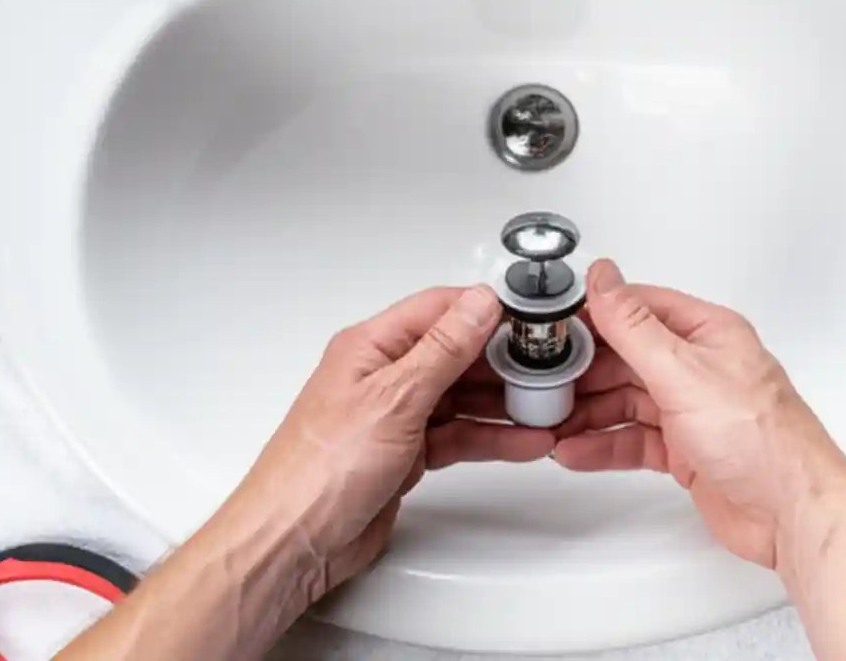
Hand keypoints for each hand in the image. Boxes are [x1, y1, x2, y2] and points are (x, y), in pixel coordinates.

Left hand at [238, 285, 553, 601]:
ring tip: (547, 406)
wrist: (295, 542)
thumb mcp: (394, 398)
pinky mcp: (406, 454)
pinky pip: (458, 435)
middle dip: (503, 360)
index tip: (529, 318)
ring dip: (504, 403)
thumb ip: (443, 350)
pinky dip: (491, 438)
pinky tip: (523, 441)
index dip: (486, 310)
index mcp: (371, 347)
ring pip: (462, 397)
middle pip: (456, 353)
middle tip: (550, 367)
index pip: (439, 309)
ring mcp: (395, 416)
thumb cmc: (318, 471)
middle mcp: (383, 376)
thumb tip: (478, 303)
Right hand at [554, 260, 845, 569]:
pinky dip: (603, 445)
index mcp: (706, 333)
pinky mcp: (686, 450)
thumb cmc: (761, 439)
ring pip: (625, 401)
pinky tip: (574, 451)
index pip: (638, 308)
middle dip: (582, 371)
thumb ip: (635, 326)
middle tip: (541, 382)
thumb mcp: (683, 372)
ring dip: (586, 412)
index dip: (593, 315)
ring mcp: (692, 409)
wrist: (791, 511)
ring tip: (549, 422)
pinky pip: (633, 439)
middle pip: (626, 357)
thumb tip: (604, 278)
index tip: (552, 326)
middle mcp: (699, 367)